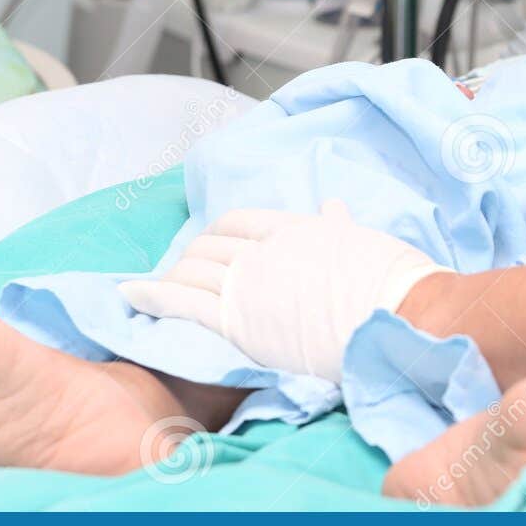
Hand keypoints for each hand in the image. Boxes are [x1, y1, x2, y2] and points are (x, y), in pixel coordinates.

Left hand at [120, 200, 450, 382]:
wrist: (394, 315)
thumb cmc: (389, 282)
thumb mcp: (363, 241)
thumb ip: (338, 226)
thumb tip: (332, 205)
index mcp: (294, 228)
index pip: (239, 222)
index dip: (217, 234)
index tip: (207, 246)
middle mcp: (264, 249)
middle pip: (209, 246)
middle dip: (189, 257)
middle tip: (179, 272)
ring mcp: (248, 282)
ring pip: (191, 271)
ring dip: (168, 277)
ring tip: (152, 288)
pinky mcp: (237, 320)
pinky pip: (181, 301)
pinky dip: (152, 295)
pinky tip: (131, 295)